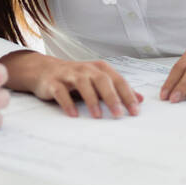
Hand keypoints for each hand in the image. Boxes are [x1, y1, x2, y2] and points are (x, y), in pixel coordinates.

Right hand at [0, 51, 141, 118]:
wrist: (45, 70)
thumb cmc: (77, 78)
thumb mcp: (99, 81)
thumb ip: (118, 89)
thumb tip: (140, 99)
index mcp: (100, 69)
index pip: (117, 80)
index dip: (127, 95)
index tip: (134, 111)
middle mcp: (86, 69)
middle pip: (102, 80)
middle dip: (112, 97)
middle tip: (118, 115)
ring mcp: (69, 74)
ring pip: (83, 84)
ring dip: (91, 100)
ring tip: (98, 116)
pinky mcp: (54, 82)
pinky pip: (61, 92)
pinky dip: (68, 103)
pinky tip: (74, 115)